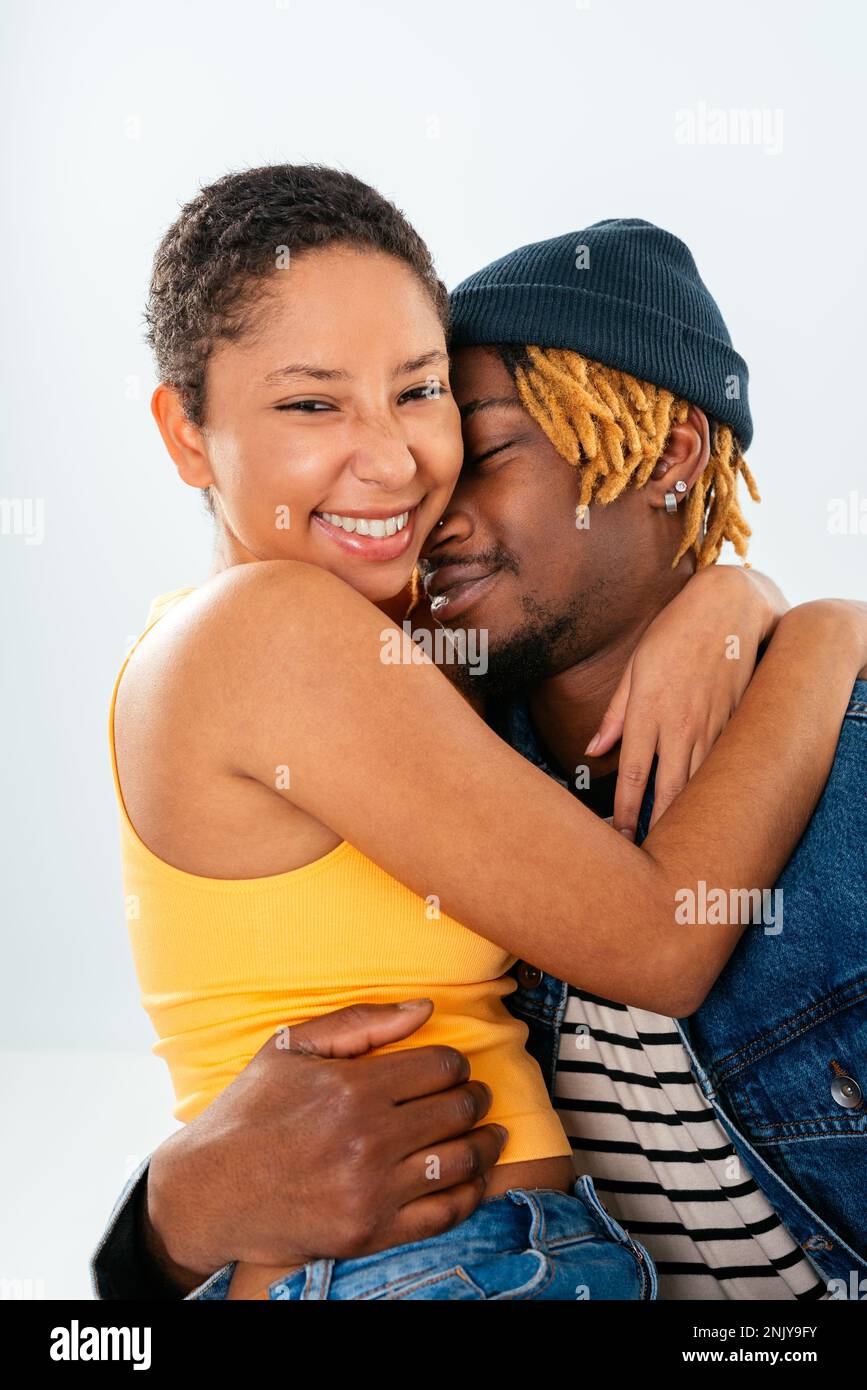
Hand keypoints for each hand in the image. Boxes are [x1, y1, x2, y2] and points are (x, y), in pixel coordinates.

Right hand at [143, 1001, 506, 1288]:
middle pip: (458, 1111)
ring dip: (484, 1143)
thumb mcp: (290, 1048)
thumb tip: (424, 1008)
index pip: (441, 1067)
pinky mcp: (370, 1232)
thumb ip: (360, 1023)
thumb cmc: (248, 1112)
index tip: (452, 1067)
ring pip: (460, 1161)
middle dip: (474, 1098)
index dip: (456, 1063)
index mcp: (352, 1088)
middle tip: (474, 1096)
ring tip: (488, 1134)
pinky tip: (473, 1177)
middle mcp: (367, 1140)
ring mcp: (371, 1191)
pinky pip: (444, 1213)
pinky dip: (470, 1193)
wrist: (207, 1191)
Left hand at [587, 566, 788, 837]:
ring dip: (684, 817)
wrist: (731, 608)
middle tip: (643, 855)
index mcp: (647, 712)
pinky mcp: (734, 723)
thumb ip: (614, 713)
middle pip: (666, 793)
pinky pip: (720, 768)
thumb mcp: (635, 667)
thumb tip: (592, 750)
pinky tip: (704, 810)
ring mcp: (711, 727)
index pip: (631, 777)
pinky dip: (711, 793)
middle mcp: (680, 726)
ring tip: (673, 844)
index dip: (623, 813)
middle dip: (655, 828)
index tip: (616, 838)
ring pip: (697, 786)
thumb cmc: (674, 633)